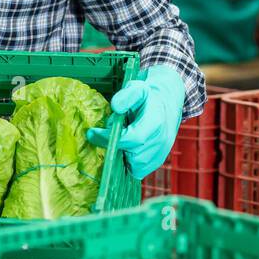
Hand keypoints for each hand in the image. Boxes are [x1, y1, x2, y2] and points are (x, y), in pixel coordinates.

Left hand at [85, 65, 184, 179]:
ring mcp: (160, 153)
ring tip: (121, 140)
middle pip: (131, 155)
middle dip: (114, 147)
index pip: (132, 139)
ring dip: (122, 156)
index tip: (92, 132)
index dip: (109, 139)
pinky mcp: (157, 161)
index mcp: (155, 123)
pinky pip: (138, 170)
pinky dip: (129, 162)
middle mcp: (161, 141)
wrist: (167, 105)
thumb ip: (126, 96)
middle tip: (107, 135)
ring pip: (133, 166)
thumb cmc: (148, 97)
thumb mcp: (137, 88)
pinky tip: (126, 149)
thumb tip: (115, 108)